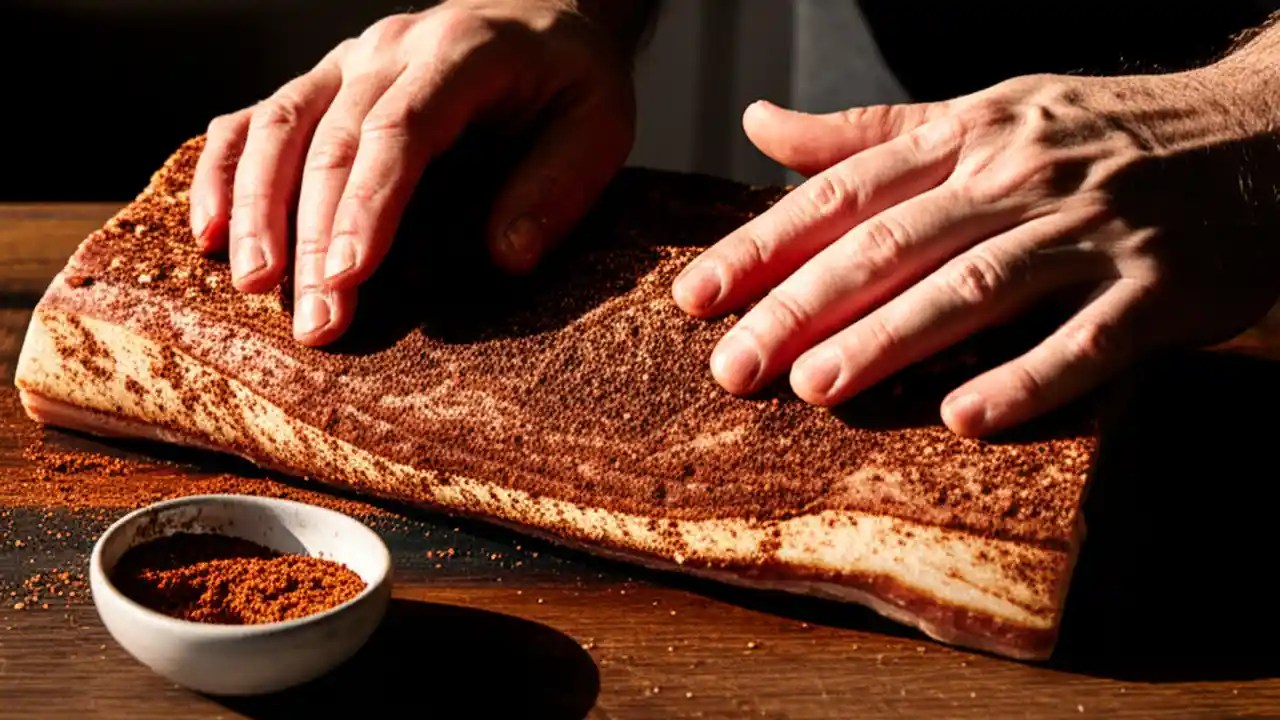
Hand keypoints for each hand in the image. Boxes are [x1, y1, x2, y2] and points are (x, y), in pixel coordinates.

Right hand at [190, 0, 637, 344]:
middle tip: (313, 323)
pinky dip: (223, 173)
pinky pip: (255, 120)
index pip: (400, 128)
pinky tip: (209, 234)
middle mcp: (392, 48)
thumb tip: (504, 258)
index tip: (348, 277)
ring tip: (253, 287)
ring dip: (256, 209)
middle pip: (330, 139)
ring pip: (278, 126)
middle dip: (313, 237)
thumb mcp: (600, 127)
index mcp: (464, 51)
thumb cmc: (571, 85)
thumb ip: (557, 187)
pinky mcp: (323, 84)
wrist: (542, 21)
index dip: (368, 204)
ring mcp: (348, 61)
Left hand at [672, 70, 1279, 436]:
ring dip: (890, 338)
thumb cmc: (1098, 132)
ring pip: (972, 287)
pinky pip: (1086, 340)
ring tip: (815, 388)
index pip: (841, 194)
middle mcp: (1016, 176)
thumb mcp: (983, 112)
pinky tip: (964, 420)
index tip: (696, 297)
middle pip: (889, 245)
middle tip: (733, 367)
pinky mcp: (1158, 288)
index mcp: (965, 137)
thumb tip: (762, 126)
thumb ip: (869, 131)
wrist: (1260, 129)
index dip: (763, 246)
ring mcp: (1089, 230)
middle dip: (802, 307)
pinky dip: (1027, 379)